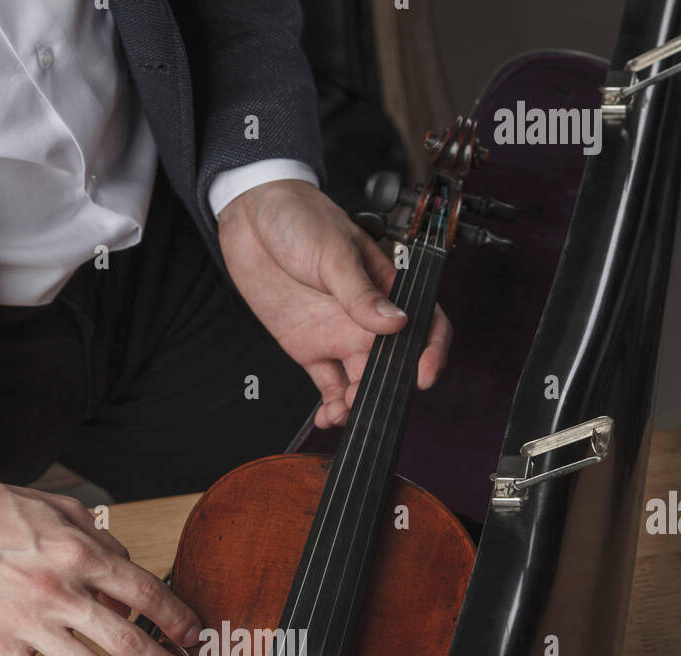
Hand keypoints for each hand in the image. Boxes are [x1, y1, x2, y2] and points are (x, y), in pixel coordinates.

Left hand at [218, 180, 451, 429]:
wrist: (251, 215)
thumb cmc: (299, 218)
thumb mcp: (334, 252)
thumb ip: (360, 292)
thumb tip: (395, 321)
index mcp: (385, 287)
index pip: (423, 324)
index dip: (430, 351)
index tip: (422, 376)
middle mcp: (366, 317)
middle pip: (392, 363)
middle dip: (386, 389)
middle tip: (369, 401)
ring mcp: (338, 335)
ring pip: (361, 382)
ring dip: (358, 404)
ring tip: (345, 413)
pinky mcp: (310, 348)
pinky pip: (329, 386)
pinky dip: (332, 406)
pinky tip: (329, 416)